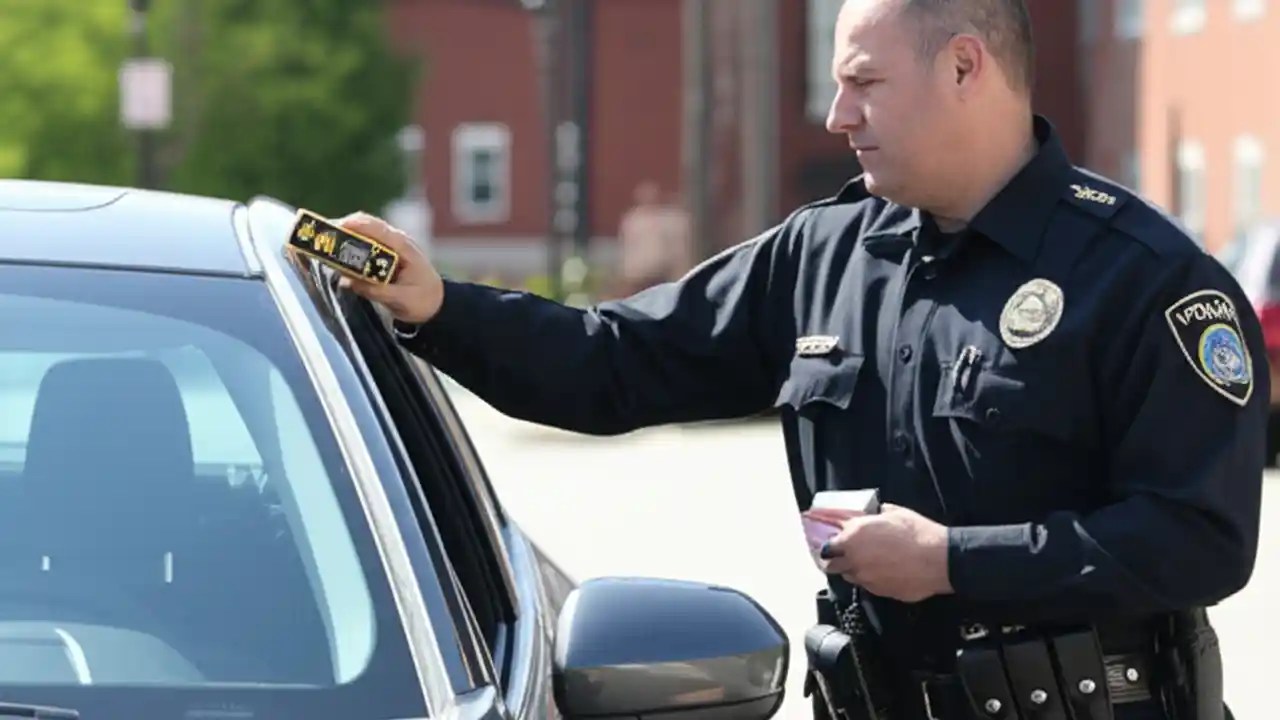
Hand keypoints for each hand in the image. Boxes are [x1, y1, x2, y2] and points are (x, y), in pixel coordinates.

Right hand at [332, 212, 444, 323]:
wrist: (435, 304)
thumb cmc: (423, 300)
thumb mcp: (401, 299)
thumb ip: (377, 291)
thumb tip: (349, 281)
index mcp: (404, 247)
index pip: (377, 229)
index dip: (354, 225)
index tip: (333, 228)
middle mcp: (396, 241)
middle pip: (366, 224)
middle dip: (342, 227)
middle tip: (319, 236)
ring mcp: (390, 245)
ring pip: (363, 231)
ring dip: (343, 235)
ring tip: (321, 243)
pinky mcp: (384, 253)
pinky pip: (363, 243)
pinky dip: (348, 245)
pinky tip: (333, 254)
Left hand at [818, 503, 953, 602]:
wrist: (938, 560)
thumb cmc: (917, 532)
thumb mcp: (894, 513)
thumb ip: (876, 515)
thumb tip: (873, 515)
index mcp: (853, 537)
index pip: (827, 546)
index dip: (829, 545)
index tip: (832, 543)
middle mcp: (855, 560)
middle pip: (831, 566)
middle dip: (833, 560)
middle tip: (842, 555)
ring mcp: (867, 579)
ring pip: (849, 577)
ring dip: (852, 570)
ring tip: (865, 562)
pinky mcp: (880, 592)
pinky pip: (868, 585)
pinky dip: (870, 579)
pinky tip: (883, 571)